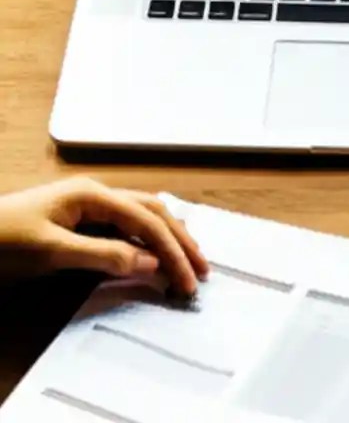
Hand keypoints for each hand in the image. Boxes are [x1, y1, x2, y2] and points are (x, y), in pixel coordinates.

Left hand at [0, 178, 208, 295]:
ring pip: (142, 217)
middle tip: (202, 271)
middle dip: (180, 241)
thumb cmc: (0, 240)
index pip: (146, 221)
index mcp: (92, 194)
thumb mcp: (50, 251)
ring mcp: (88, 206)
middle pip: (153, 212)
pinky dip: (147, 242)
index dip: (171, 251)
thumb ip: (103, 255)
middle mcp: (96, 195)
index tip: (187, 280)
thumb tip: (150, 263)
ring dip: (168, 239)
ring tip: (188, 262)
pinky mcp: (79, 222)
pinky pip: (125, 228)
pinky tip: (156, 256)